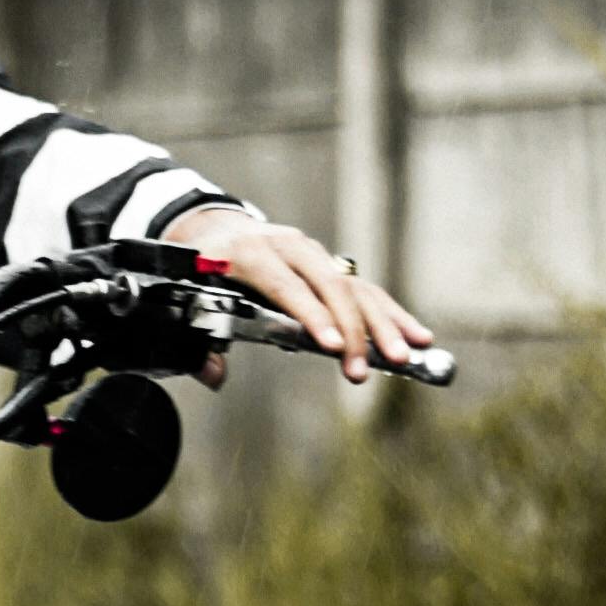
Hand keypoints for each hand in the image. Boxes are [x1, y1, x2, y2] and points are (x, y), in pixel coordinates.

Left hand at [158, 211, 437, 388]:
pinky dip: (391, 314)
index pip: (285, 284)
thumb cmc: (201, 272)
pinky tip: (417, 336)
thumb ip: (198, 341)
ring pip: (355, 287)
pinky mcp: (329, 266)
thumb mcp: (189, 299)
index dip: (311, 314)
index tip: (332, 346)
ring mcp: (314, 254)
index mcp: (249, 252)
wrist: (214, 229)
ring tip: (405, 357)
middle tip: (364, 371)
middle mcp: (288, 247)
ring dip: (382, 325)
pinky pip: (364, 290)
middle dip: (353, 331)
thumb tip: (215, 375)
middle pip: (330, 286)